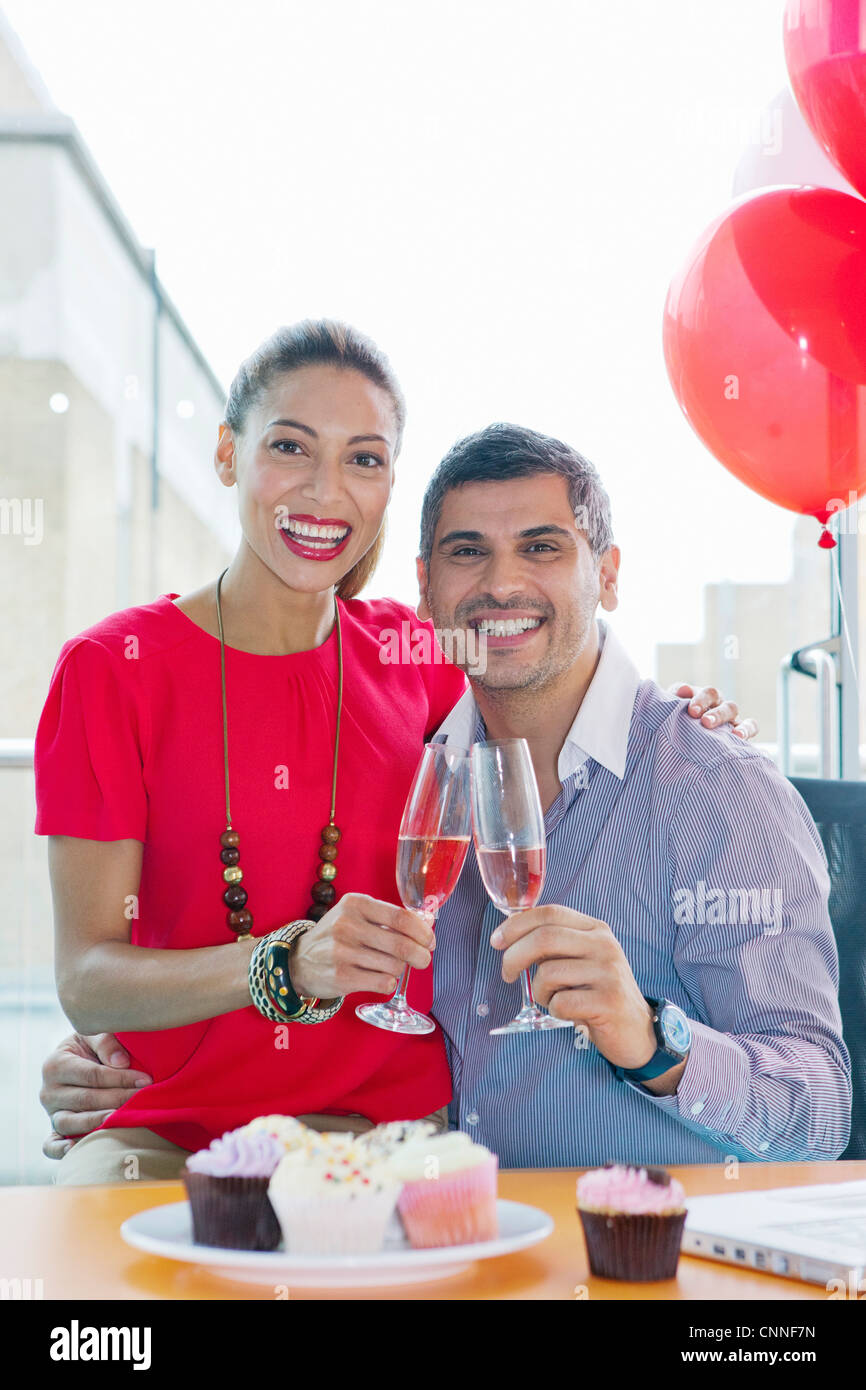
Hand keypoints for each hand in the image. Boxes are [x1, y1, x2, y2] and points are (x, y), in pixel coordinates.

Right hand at [40, 1033, 151, 1158]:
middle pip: (85, 1100)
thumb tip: (121, 1063)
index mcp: (55, 1064)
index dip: (120, 1078)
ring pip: (69, 1123)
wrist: (80, 1062)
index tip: (145, 1080)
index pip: (91, 1074)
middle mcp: (48, 1092)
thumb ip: (106, 1043)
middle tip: (142, 1099)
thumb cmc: (91, 1047)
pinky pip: (51, 1145)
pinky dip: (60, 1149)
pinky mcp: (54, 1131)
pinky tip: (78, 1147)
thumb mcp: (95, 1036)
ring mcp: (50, 1114)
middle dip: (117, 1099)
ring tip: (120, 1120)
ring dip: (97, 1123)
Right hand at [290, 893, 434, 999]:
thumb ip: (390, 918)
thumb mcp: (357, 915)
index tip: (430, 941)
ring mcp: (342, 953)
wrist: (299, 961)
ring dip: (400, 969)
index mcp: (356, 904)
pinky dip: (389, 982)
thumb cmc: (338, 935)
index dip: (423, 932)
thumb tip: (428, 923)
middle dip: (420, 955)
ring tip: (392, 966)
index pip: (401, 918)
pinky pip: (383, 983)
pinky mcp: (341, 978)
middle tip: (423, 959)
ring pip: (394, 966)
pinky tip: (381, 978)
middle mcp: (347, 926)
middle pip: (401, 945)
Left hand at [491, 905, 668, 1072]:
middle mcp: (604, 945)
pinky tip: (570, 1014)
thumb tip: (511, 937)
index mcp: (595, 929)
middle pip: (545, 938)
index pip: (550, 913)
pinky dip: (555, 1011)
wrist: (638, 1030)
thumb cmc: (599, 993)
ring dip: (540, 992)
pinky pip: (561, 1003)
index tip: (497, 941)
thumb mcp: (583, 960)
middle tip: (506, 974)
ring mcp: (609, 972)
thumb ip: (556, 944)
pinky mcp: (609, 1001)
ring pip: (549, 973)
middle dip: (515, 956)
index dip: (517, 924)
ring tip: (555, 1000)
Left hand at [672, 683, 757, 740]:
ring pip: (742, 718)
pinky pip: (752, 729)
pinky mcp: (740, 735)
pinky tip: (742, 740)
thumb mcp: (673, 707)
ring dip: (740, 726)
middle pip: (727, 706)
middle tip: (706, 722)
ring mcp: (733, 721)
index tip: (692, 711)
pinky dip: (749, 732)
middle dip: (718, 714)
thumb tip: (684, 690)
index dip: (702, 700)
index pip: (710, 694)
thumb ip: (676, 698)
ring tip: (735, 735)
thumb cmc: (675, 719)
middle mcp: (722, 707)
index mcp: (707, 698)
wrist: (678, 740)